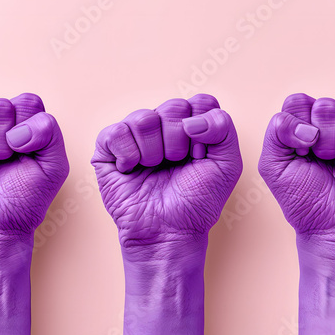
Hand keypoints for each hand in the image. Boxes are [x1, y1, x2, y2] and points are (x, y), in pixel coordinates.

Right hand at [92, 94, 241, 249]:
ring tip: (153, 169)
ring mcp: (135, 134)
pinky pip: (118, 132)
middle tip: (175, 166)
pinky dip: (129, 155)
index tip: (200, 157)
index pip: (201, 102)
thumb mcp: (227, 165)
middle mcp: (163, 125)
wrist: (168, 233)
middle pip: (174, 107)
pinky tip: (131, 170)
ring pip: (144, 118)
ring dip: (154, 151)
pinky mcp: (108, 147)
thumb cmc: (196, 202)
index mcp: (191, 125)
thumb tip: (191, 119)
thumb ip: (223, 128)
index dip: (204, 131)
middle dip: (179, 143)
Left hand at [258, 94, 334, 247]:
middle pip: (327, 106)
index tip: (301, 152)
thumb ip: (276, 132)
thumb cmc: (306, 202)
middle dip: (322, 140)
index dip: (298, 126)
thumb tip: (306, 124)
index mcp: (308, 126)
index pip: (300, 101)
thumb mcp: (274, 167)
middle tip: (325, 162)